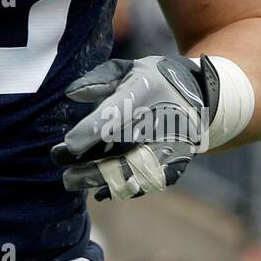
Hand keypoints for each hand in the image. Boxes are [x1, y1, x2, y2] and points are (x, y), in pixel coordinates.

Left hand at [51, 54, 217, 201]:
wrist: (201, 93)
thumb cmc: (153, 79)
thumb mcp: (128, 68)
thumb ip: (99, 79)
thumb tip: (71, 94)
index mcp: (147, 88)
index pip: (117, 111)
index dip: (92, 129)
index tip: (69, 142)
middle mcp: (163, 118)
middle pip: (123, 146)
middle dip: (89, 158)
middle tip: (59, 163)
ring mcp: (174, 142)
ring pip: (135, 168)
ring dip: (101, 177)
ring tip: (71, 181)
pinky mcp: (180, 160)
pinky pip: (152, 180)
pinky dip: (127, 189)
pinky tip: (100, 192)